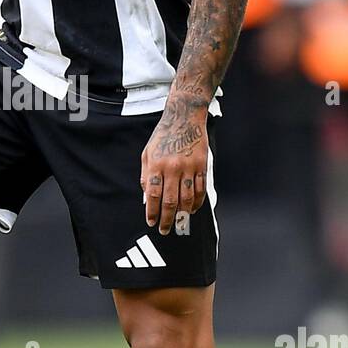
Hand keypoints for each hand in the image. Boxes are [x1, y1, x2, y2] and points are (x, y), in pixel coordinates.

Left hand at [141, 99, 208, 235]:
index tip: (151, 222)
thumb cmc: (163, 136)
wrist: (185, 118)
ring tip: (178, 222)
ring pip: (187, 197)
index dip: (152, 211)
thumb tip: (147, 198)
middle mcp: (172, 167)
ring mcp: (189, 167)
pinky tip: (191, 209)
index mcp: (156, 164)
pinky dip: (196, 202)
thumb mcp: (147, 153)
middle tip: (164, 230)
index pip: (153, 194)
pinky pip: (200, 189)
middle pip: (170, 200)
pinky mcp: (202, 166)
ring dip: (182, 213)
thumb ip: (146, 175)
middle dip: (166, 218)